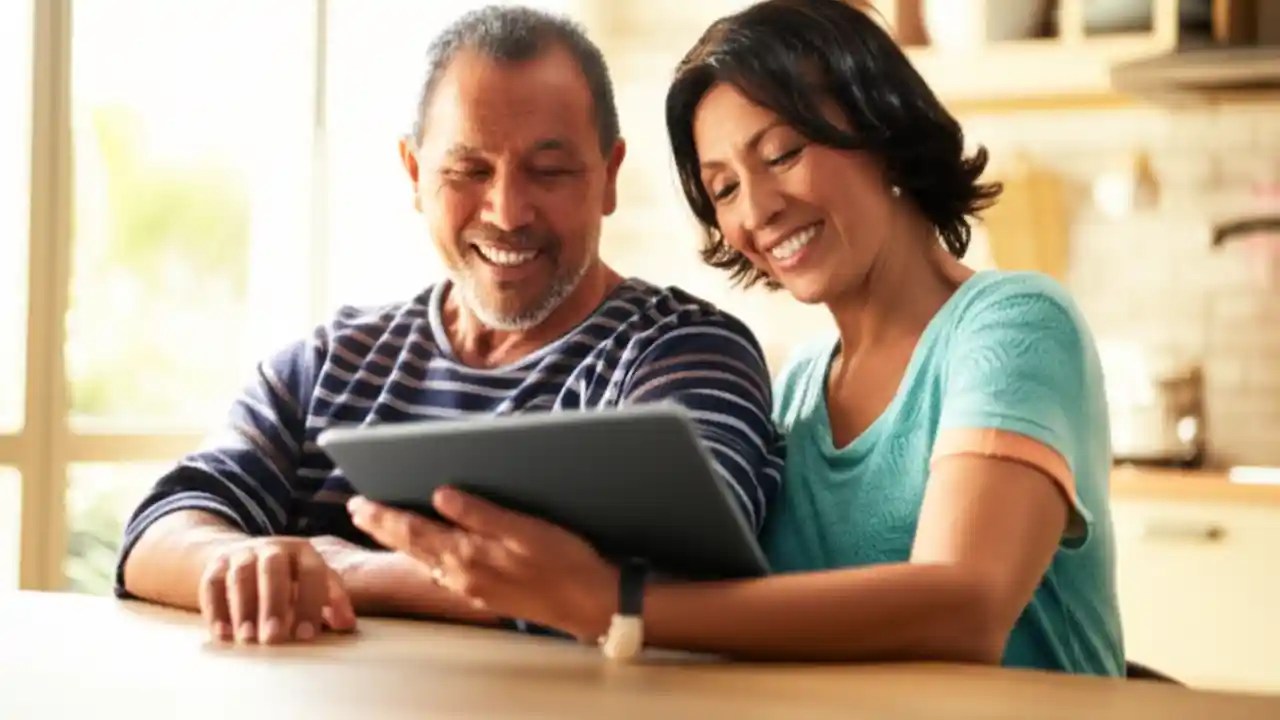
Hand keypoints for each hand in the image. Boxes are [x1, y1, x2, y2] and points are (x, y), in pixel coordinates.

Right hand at [200, 536, 357, 643]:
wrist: (247, 554)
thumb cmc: (292, 577)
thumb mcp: (316, 581)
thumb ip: (333, 600)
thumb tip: (347, 624)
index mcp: (303, 551)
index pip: (311, 572)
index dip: (310, 602)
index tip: (306, 635)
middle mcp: (272, 548)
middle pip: (272, 569)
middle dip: (273, 604)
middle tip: (273, 638)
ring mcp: (242, 554)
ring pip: (240, 576)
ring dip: (243, 609)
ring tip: (247, 639)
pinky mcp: (216, 565)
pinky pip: (211, 584)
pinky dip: (216, 610)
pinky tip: (223, 636)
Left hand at [347, 489, 618, 641]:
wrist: (587, 602)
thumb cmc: (563, 560)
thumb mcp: (524, 528)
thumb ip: (479, 513)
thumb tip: (441, 494)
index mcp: (468, 555)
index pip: (412, 530)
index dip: (384, 516)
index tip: (359, 502)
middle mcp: (462, 575)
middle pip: (412, 547)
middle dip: (383, 527)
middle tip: (358, 510)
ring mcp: (471, 588)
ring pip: (425, 561)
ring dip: (401, 542)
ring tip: (384, 526)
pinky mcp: (484, 595)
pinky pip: (442, 572)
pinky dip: (425, 556)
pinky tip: (426, 550)